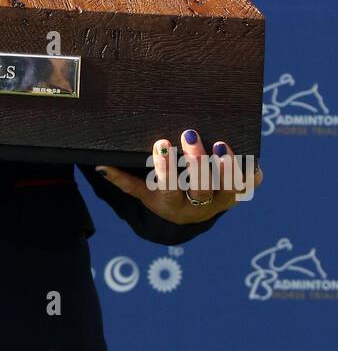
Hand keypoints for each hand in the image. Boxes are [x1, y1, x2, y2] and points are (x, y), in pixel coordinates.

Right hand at [95, 128, 263, 225]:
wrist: (189, 216)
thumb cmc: (163, 196)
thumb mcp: (143, 192)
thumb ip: (123, 180)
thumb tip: (100, 165)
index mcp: (172, 206)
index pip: (169, 189)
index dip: (165, 168)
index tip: (161, 143)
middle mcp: (199, 208)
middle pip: (201, 190)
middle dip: (197, 163)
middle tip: (190, 134)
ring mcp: (220, 203)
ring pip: (229, 190)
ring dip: (227, 168)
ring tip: (222, 145)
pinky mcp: (236, 195)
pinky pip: (248, 187)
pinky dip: (250, 174)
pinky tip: (250, 159)